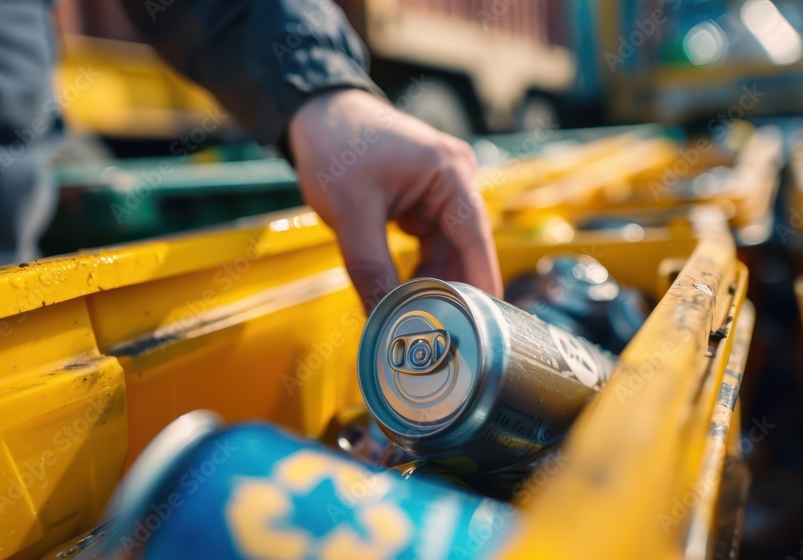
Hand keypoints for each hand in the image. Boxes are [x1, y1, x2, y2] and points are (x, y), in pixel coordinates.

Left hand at [289, 89, 502, 311]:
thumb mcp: (352, 213)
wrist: (316, 111)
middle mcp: (457, 180)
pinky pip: (431, 241)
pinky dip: (419, 267)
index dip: (482, 288)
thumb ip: (372, 268)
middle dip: (451, 290)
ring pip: (446, 249)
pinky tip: (405, 294)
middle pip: (464, 249)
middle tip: (442, 336)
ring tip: (418, 320)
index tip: (486, 331)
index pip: (477, 242)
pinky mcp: (425, 197)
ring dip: (431, 281)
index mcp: (452, 175)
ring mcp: (442, 189)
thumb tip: (383, 321)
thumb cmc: (336, 148)